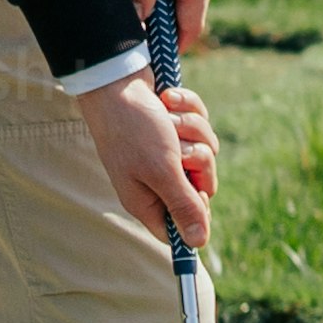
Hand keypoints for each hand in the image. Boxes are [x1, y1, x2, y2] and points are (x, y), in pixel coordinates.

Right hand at [81, 70, 221, 254]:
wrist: (117, 79)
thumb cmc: (134, 129)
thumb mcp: (163, 171)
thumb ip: (183, 206)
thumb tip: (197, 244)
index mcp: (147, 200)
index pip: (181, 227)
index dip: (196, 211)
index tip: (195, 189)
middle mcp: (157, 179)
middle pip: (203, 185)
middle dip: (198, 158)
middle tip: (178, 147)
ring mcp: (167, 152)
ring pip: (206, 150)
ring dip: (192, 129)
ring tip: (168, 118)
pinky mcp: (174, 126)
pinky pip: (200, 124)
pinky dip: (188, 108)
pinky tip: (168, 99)